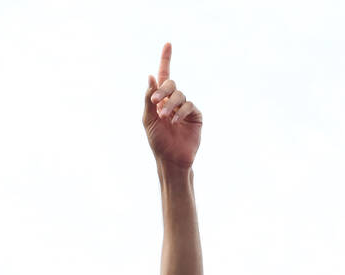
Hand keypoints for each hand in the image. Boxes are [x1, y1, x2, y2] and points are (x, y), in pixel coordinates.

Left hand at [143, 43, 201, 169]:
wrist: (171, 160)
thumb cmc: (158, 142)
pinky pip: (189, 105)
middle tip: (156, 104)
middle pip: (171, 84)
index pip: (164, 76)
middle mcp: (174, 101)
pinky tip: (175, 122)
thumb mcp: (148, 120)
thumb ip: (149, 99)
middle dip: (163, 91)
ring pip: (179, 95)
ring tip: (165, 118)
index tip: (168, 44)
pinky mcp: (195, 115)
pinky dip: (181, 112)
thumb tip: (151, 76)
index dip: (166, 59)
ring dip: (170, 105)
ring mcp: (185, 107)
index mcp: (161, 100)